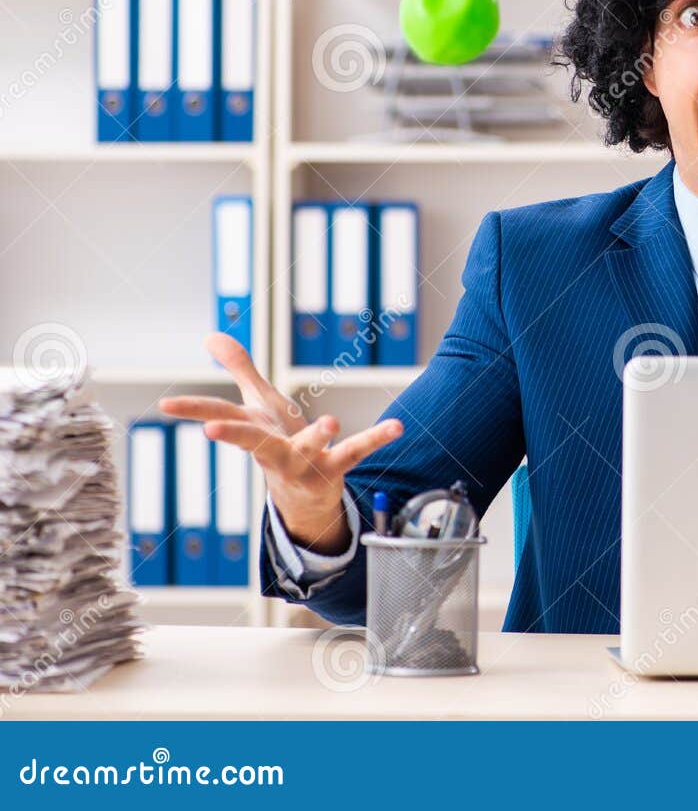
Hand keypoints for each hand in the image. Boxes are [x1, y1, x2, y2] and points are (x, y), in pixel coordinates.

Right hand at [158, 334, 403, 553]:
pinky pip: (357, 451)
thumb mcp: (258, 403)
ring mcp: (305, 462)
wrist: (304, 496)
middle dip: (233, 434)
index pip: (220, 414)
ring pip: (307, 450)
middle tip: (212, 429)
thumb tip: (210, 335)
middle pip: (252, 442)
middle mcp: (275, 450)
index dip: (192, 408)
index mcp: (256, 430)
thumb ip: (239, 368)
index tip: (165, 404)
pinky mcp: (336, 468)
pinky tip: (397, 427)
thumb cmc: (278, 441)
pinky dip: (377, 437)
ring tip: (329, 422)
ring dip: (317, 437)